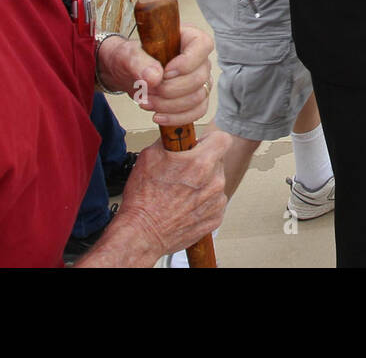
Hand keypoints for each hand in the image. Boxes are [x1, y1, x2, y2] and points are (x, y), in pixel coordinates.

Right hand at [78, 131, 227, 266]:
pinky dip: (202, 202)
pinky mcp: (216, 218)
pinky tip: (185, 206)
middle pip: (217, 161)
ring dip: (203, 183)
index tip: (200, 145)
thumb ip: (171, 139)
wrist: (142, 233)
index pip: (223, 139)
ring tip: (181, 192)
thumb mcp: (149, 156)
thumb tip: (178, 131)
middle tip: (183, 172)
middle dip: (203, 162)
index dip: (210, 140)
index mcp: (201, 163)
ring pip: (215, 182)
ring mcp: (217, 202)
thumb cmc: (143, 198)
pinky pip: (214, 202)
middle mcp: (214, 182)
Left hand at [97, 26, 212, 125]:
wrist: (127, 75)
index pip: (203, 45)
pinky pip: (197, 112)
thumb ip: (139, 62)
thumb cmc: (131, 58)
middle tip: (148, 90)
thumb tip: (155, 77)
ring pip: (198, 98)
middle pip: (199, 78)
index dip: (187, 62)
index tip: (165, 72)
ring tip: (146, 102)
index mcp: (188, 38)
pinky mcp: (197, 99)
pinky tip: (157, 116)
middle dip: (170, 90)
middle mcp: (199, 59)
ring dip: (170, 105)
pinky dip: (176, 118)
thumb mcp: (128, 55)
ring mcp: (201, 80)